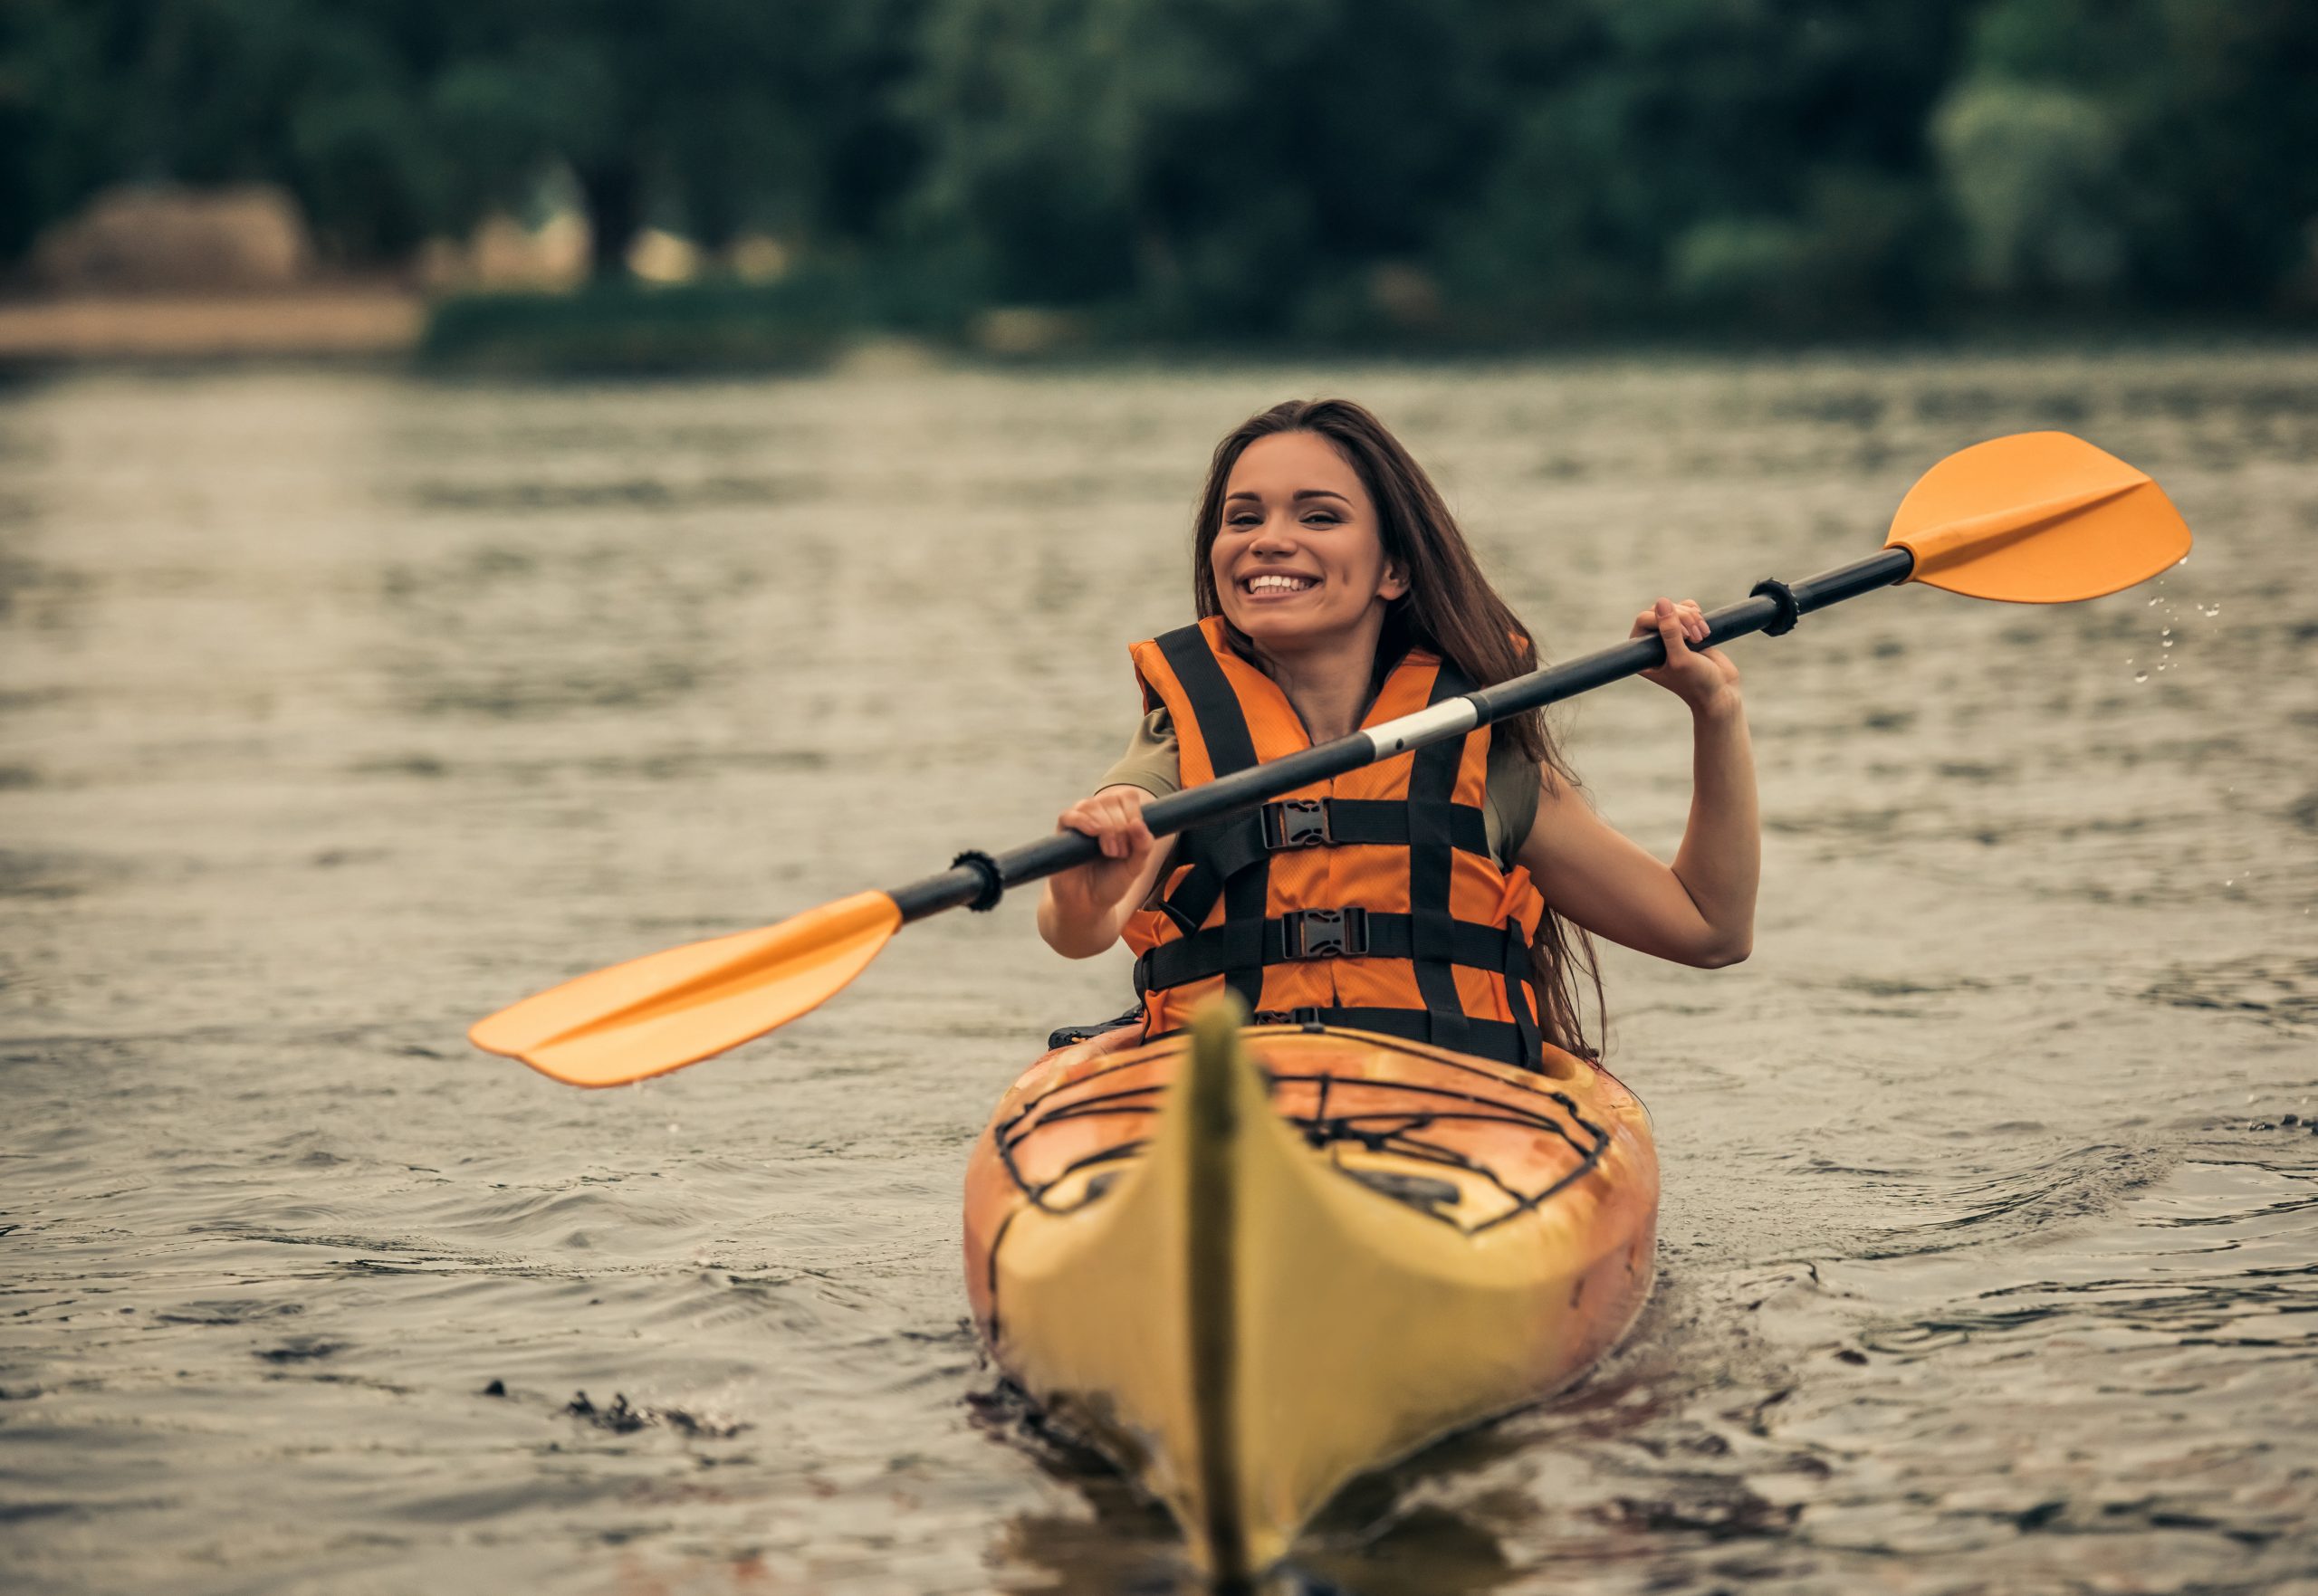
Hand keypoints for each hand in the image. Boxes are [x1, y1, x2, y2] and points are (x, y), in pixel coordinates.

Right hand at [1050, 785, 1160, 920]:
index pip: (1128, 796)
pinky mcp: (1063, 833)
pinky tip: (1093, 833)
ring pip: (1091, 805)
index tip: (1133, 841)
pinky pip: (1069, 815)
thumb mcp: (1135, 866)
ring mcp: (1080, 821)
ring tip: (1109, 852)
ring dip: (1105, 827)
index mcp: (1118, 816)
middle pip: (1110, 800)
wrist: (1088, 903)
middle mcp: (1099, 814)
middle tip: (1119, 853)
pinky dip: (1082, 821)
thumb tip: (1138, 822)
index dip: (1133, 814)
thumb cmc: (1111, 882)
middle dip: (1120, 828)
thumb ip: (1143, 846)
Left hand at [1630, 597, 1740, 713]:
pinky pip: (1687, 609)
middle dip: (1681, 617)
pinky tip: (1705, 629)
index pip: (1644, 619)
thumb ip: (1669, 631)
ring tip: (1702, 636)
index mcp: (1643, 654)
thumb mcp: (1680, 658)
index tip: (1684, 636)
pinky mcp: (1687, 631)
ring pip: (1675, 608)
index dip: (1664, 620)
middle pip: (1660, 611)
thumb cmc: (1697, 682)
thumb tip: (1661, 602)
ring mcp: (1671, 636)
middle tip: (1696, 637)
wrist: (1721, 692)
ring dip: (1691, 617)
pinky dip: (1697, 615)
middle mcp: (1654, 644)